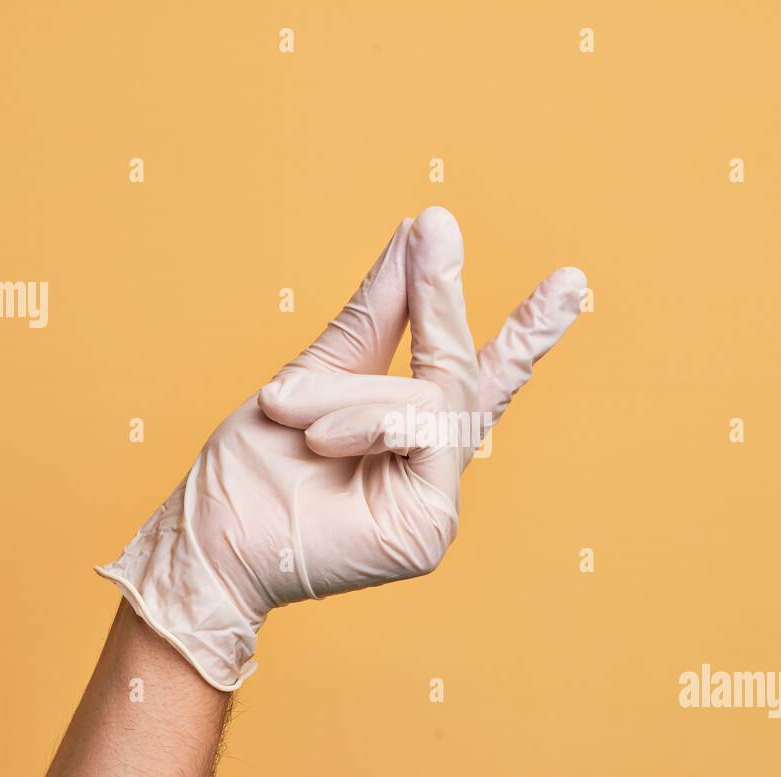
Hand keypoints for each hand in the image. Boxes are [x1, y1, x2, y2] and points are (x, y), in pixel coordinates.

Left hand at [98, 207, 585, 689]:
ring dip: (352, 395)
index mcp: (403, 431)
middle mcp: (427, 465)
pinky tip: (323, 442)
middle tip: (543, 269)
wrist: (210, 541)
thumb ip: (378, 312)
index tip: (570, 283)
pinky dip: (366, 421)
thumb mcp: (314, 372)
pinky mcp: (429, 527)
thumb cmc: (253, 468)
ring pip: (434, 397)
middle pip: (473, 380)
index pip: (469, 370)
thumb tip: (422, 231)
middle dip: (501, 324)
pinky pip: (422, 431)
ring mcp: (434, 499)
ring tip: (291, 414)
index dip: (521, 330)